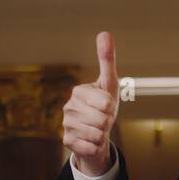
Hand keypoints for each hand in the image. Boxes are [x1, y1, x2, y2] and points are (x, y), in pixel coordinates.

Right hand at [63, 31, 119, 176]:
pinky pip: (91, 146)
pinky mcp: (67, 142)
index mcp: (78, 92)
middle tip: (103, 120)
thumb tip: (104, 32)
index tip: (107, 106)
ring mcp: (66, 125)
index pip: (106, 103)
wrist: (97, 133)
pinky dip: (96, 146)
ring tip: (97, 129)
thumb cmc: (104, 106)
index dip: (112, 107)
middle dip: (109, 122)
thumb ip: (107, 60)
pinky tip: (91, 140)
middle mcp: (68, 107)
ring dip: (103, 134)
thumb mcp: (109, 83)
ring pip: (97, 134)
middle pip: (102, 119)